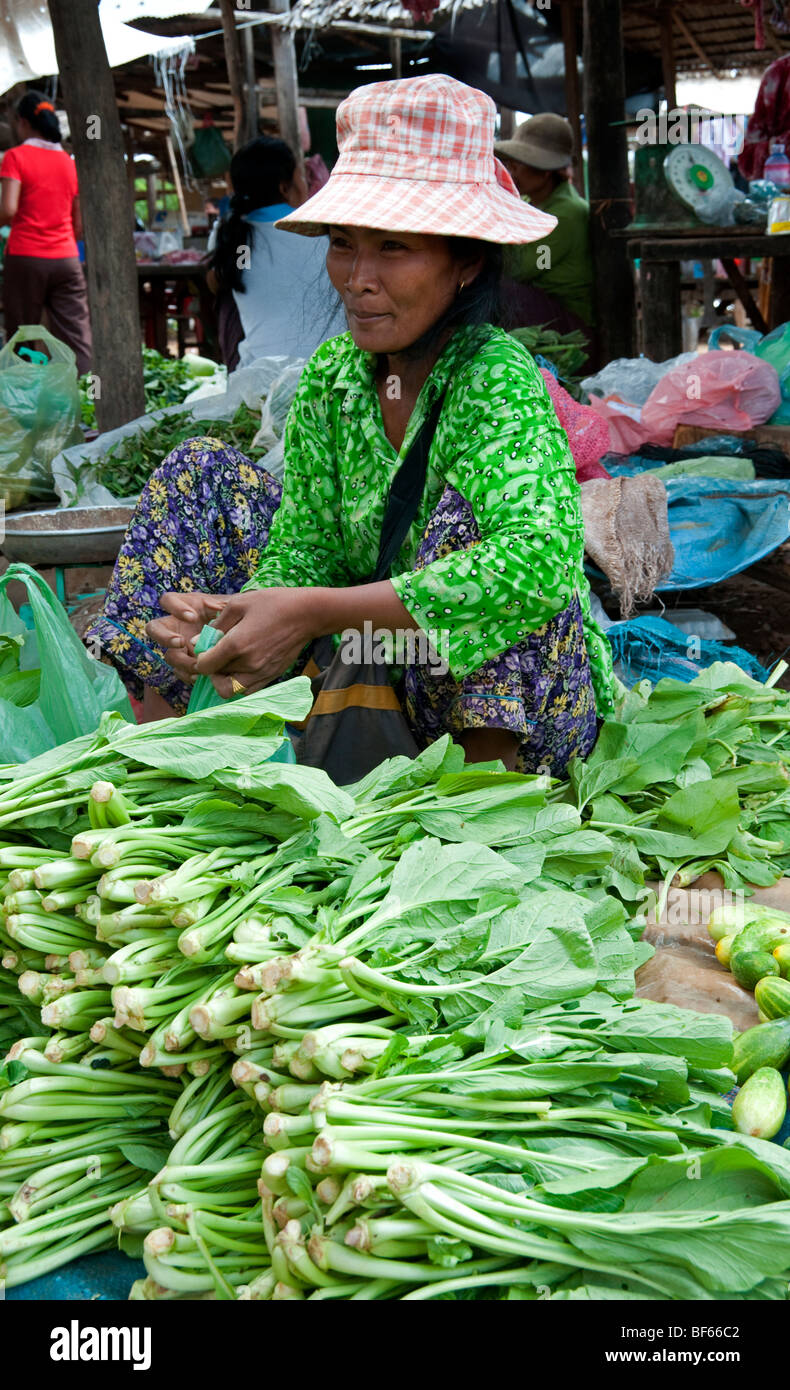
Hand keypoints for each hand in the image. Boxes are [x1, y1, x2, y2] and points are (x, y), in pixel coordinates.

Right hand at [146, 592, 229, 682]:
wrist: (244, 636)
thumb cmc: (235, 615)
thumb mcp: (230, 607)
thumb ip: (223, 606)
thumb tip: (216, 609)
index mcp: (186, 606)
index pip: (167, 600)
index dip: (175, 608)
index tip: (192, 617)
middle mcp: (177, 626)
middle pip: (154, 628)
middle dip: (165, 637)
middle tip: (182, 642)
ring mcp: (180, 646)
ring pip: (168, 655)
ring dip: (181, 661)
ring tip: (198, 665)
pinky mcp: (187, 663)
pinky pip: (179, 671)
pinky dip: (188, 675)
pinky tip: (200, 676)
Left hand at [192, 588, 316, 698]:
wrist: (307, 614)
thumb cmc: (273, 603)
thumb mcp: (239, 604)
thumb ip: (216, 625)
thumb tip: (198, 643)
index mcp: (236, 645)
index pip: (205, 666)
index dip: (200, 658)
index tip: (206, 648)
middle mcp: (248, 664)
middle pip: (217, 680)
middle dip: (212, 670)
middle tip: (217, 656)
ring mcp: (261, 673)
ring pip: (232, 690)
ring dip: (226, 679)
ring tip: (230, 662)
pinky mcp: (272, 676)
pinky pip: (249, 690)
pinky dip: (241, 683)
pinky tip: (245, 665)